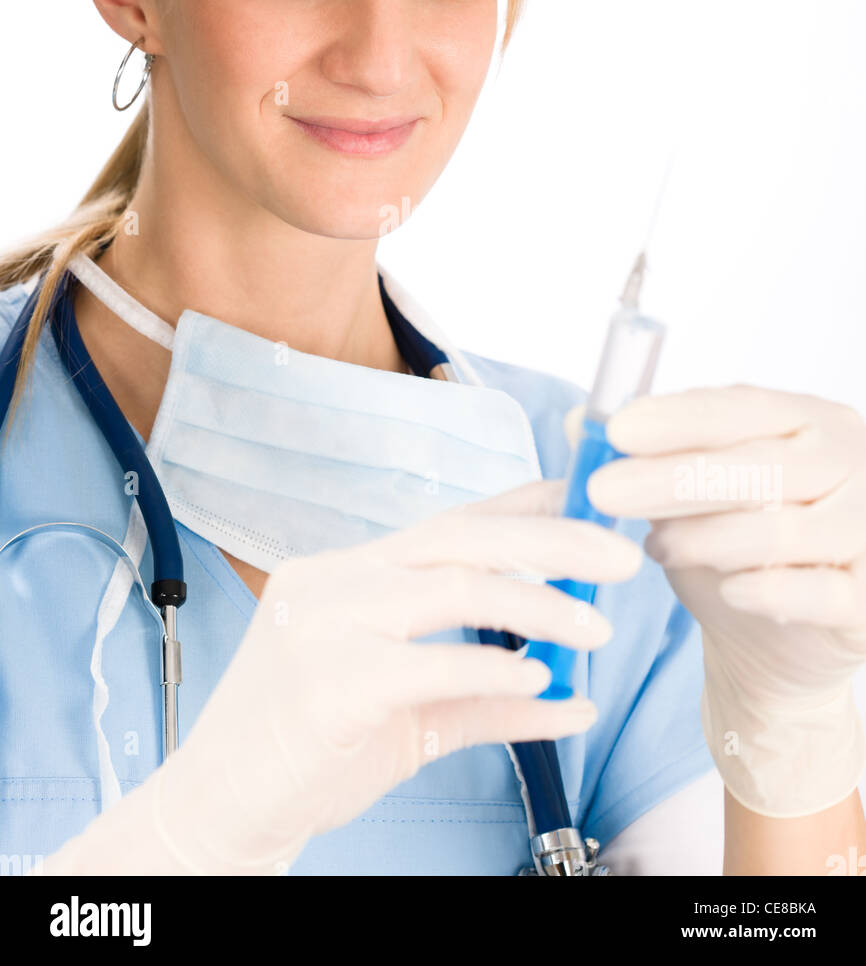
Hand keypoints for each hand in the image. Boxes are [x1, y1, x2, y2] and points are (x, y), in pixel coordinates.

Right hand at [154, 478, 641, 872]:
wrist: (221, 805)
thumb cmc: (313, 749)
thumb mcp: (415, 712)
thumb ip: (490, 695)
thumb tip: (576, 700)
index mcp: (352, 571)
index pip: (450, 521)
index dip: (523, 505)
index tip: (587, 499)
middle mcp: (337, 580)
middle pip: (460, 537)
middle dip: (551, 539)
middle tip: (621, 555)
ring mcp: (326, 625)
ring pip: (451, 585)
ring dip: (538, 602)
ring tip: (597, 625)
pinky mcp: (328, 683)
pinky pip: (425, 662)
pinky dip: (489, 663)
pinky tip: (539, 674)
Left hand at [577, 385, 865, 816]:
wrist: (781, 645)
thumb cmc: (735, 550)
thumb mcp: (687, 496)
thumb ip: (646, 456)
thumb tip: (578, 422)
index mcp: (811, 421)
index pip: (742, 408)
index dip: (678, 418)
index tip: (617, 430)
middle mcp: (851, 462)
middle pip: (755, 467)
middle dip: (669, 479)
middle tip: (602, 491)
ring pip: (778, 529)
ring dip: (704, 540)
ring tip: (658, 548)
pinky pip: (812, 592)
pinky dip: (759, 590)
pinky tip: (728, 591)